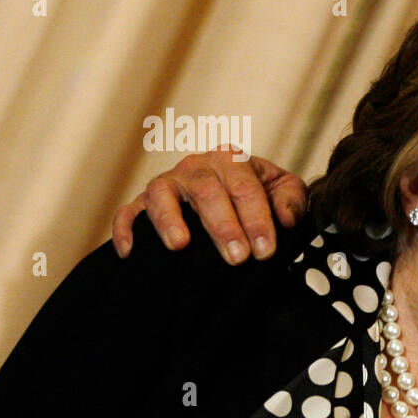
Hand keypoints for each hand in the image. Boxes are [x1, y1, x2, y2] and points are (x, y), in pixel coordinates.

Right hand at [112, 146, 307, 263]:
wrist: (233, 194)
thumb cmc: (259, 193)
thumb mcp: (284, 190)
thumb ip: (291, 199)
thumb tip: (286, 218)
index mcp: (231, 159)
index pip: (245, 187)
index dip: (257, 220)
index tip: (265, 250)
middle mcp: (196, 166)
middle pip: (206, 191)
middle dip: (223, 226)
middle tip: (237, 257)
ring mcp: (167, 183)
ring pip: (162, 195)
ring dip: (169, 220)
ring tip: (180, 245)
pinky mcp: (144, 203)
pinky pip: (128, 213)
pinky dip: (126, 229)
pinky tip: (132, 252)